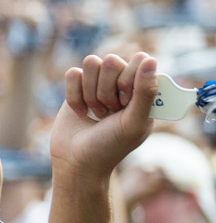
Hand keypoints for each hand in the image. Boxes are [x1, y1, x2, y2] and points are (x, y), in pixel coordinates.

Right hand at [49, 51, 158, 183]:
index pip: (139, 59)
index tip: (126, 104)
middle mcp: (122, 81)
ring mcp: (98, 83)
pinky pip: (73, 74)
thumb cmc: (110, 147)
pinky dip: (74, 96)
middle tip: (109, 112)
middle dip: (106, 91)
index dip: (129, 80)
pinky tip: (80, 112)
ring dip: (90, 93)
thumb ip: (146, 92)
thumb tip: (150, 59)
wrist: (78, 162)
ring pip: (91, 64)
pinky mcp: (76, 88)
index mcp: (143, 87)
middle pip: (112, 61)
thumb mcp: (134, 123)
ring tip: (96, 113)